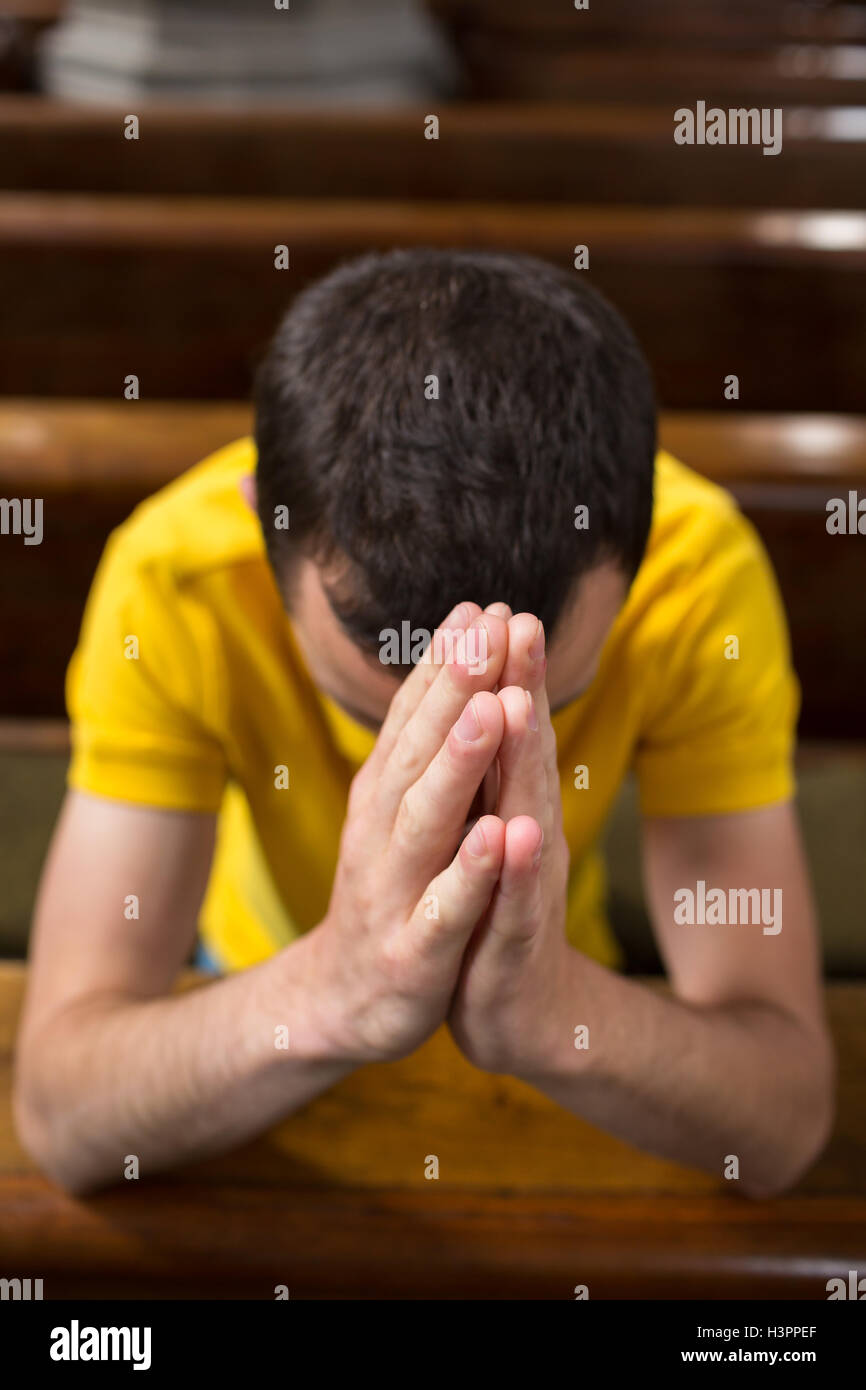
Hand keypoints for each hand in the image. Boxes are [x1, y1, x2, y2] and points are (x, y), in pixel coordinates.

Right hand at [307, 602, 512, 1065]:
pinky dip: (469, 874)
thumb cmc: (388, 891)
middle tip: (488, 627)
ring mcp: (396, 890)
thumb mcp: (398, 812)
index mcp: (386, 794)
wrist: (345, 1002)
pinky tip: (499, 837)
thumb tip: (452, 659)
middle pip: (421, 751)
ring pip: (428, 818)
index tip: (482, 606)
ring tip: (493, 709)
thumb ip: (423, 745)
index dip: (447, 663)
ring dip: (459, 763)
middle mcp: (382, 831)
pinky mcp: (415, 952)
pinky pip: (445, 909)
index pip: (416, 718)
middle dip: (456, 689)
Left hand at [448, 611, 572, 1077]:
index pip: (507, 729)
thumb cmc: (496, 910)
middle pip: (522, 754)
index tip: (496, 602)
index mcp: (507, 806)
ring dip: (522, 761)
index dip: (504, 668)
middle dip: (520, 687)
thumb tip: (483, 697)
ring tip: (519, 704)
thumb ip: (490, 770)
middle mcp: (523, 835)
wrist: (518, 1014)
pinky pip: (513, 903)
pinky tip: (515, 834)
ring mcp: (523, 888)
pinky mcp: (513, 944)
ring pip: (524, 816)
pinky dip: (512, 868)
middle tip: (519, 622)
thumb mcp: (487, 831)